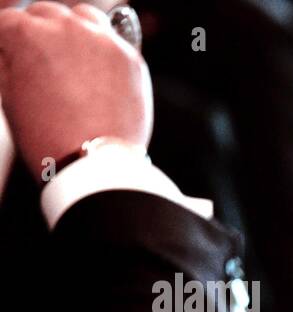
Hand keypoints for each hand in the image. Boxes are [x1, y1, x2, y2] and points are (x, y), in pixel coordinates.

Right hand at [0, 2, 150, 179]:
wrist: (95, 164)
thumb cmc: (48, 136)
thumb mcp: (9, 95)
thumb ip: (7, 60)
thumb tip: (9, 49)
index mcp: (28, 34)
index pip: (8, 22)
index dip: (7, 41)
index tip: (11, 54)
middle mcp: (66, 27)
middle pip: (45, 14)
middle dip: (39, 33)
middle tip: (40, 61)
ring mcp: (102, 40)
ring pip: (82, 18)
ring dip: (73, 32)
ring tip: (70, 60)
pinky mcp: (130, 57)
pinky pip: (113, 40)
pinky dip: (102, 50)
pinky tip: (96, 72)